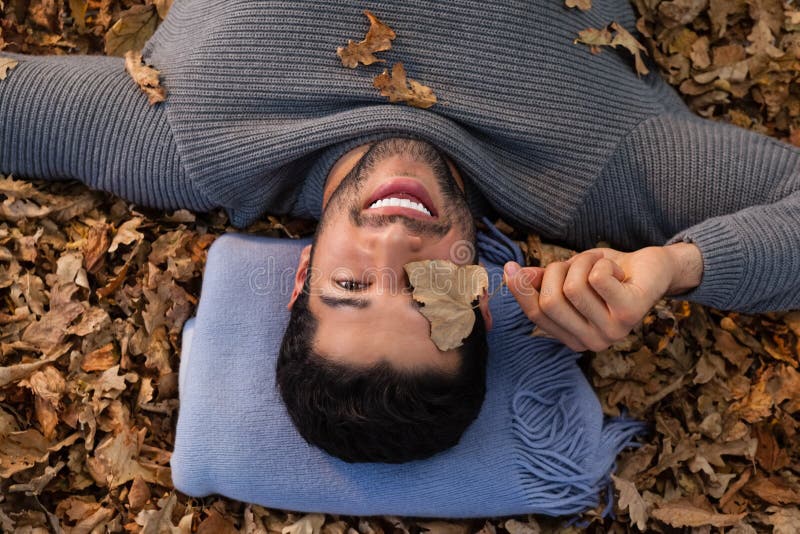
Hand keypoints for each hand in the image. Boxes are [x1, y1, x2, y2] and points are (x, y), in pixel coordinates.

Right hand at [503, 243, 701, 351]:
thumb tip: (513, 276)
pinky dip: (601, 262)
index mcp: (573, 337)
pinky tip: (616, 270)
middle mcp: (591, 342)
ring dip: (583, 262)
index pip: (536, 315)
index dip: (521, 292)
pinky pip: (597, 278)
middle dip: (558, 270)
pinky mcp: (631, 314)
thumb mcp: (569, 275)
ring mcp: (612, 332)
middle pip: (550, 301)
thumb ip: (542, 280)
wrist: (654, 269)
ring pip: (573, 287)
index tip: (509, 269)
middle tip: (578, 263)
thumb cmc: (608, 274)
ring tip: (599, 264)